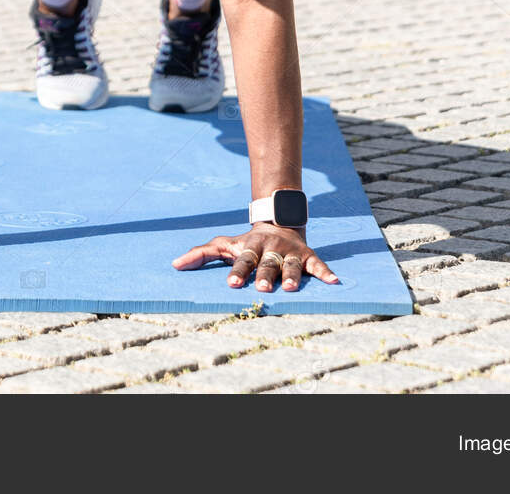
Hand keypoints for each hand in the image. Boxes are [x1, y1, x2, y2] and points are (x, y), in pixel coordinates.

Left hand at [172, 223, 339, 291]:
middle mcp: (270, 249)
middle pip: (267, 262)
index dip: (238, 272)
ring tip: (289, 288)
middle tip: (262, 287)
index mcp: (250, 248)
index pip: (242, 260)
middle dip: (264, 274)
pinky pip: (317, 264)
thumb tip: (174, 265)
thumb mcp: (225, 244)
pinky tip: (334, 282)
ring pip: (290, 264)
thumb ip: (201, 254)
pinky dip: (325, 272)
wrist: (278, 220)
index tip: (232, 284)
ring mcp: (289, 251)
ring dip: (291, 275)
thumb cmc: (247, 242)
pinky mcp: (307, 255)